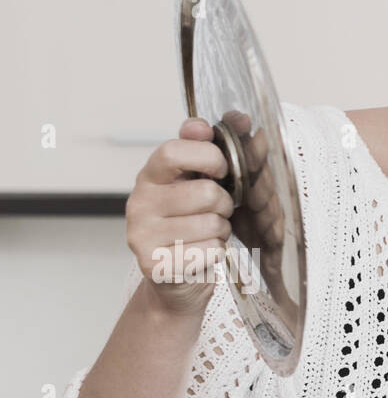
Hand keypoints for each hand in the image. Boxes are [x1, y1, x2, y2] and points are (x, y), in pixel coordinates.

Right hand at [127, 117, 233, 319]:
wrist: (176, 281)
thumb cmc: (191, 225)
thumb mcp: (197, 182)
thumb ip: (211, 149)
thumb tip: (240, 117)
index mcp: (149, 176)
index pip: (172, 151)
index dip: (207, 157)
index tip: (222, 169)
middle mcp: (139, 203)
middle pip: (205, 193)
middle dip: (225, 204)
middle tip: (219, 211)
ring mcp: (142, 236)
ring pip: (212, 224)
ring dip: (221, 230)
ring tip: (210, 232)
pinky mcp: (156, 265)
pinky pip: (209, 250)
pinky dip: (216, 251)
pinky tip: (203, 252)